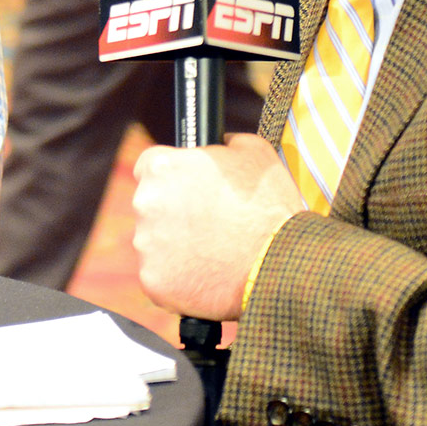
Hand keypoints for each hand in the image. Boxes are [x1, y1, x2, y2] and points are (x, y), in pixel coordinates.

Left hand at [133, 133, 299, 320]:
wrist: (280, 263)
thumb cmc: (269, 206)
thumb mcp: (253, 151)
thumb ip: (221, 145)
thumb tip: (216, 146)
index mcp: (162, 167)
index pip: (149, 166)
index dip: (171, 177)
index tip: (186, 189)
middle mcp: (145, 203)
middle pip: (150, 205)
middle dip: (172, 212)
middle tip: (206, 223)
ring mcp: (146, 245)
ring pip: (153, 242)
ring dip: (173, 245)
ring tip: (211, 251)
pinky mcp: (152, 281)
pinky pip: (159, 276)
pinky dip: (177, 277)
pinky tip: (205, 274)